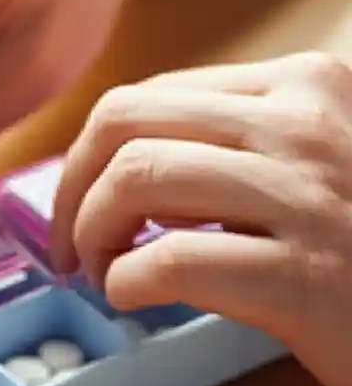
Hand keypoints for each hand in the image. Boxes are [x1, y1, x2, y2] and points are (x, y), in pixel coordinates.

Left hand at [52, 51, 351, 385]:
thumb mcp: (316, 166)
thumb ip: (236, 150)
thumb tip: (116, 170)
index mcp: (309, 86)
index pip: (148, 97)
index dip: (88, 155)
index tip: (76, 202)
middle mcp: (309, 125)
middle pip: (124, 124)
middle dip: (70, 187)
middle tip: (68, 245)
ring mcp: (311, 199)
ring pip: (134, 179)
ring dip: (89, 235)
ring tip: (100, 272)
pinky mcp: (307, 278)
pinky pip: (168, 261)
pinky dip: (125, 282)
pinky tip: (133, 299)